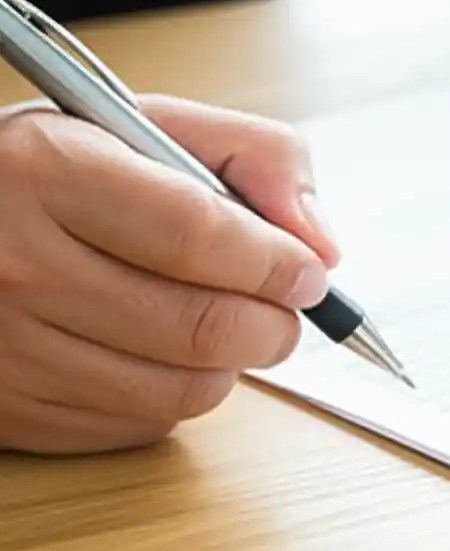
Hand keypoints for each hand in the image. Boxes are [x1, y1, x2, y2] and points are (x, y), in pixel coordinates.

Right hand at [0, 95, 339, 453]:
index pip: (197, 236)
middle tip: (284, 310)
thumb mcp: (145, 126)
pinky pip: (139, 425)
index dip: (275, 263)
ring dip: (233, 364)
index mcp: (50, 172)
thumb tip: (318, 241)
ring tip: (227, 324)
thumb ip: (254, 155)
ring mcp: (8, 348)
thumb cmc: (58, 174)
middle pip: (199, 327)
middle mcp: (17, 264)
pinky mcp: (12, 410)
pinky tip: (163, 352)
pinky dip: (178, 394)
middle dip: (274, 325)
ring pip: (181, 390)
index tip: (309, 273)